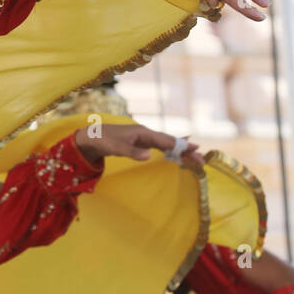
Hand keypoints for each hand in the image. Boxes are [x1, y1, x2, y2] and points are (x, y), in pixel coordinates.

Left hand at [73, 123, 203, 166]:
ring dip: (180, 151)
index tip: (196, 151)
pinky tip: (178, 151)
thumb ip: (132, 152)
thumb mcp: (116, 148)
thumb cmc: (103, 141)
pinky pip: (160, 146)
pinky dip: (171, 149)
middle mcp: (146, 134)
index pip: (166, 140)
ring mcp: (144, 138)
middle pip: (170, 142)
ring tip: (196, 158)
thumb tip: (148, 156)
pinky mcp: (141, 143)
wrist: (92, 137)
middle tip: (201, 160)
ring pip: (167, 144)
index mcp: (143, 133)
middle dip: (186, 150)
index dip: (181, 146)